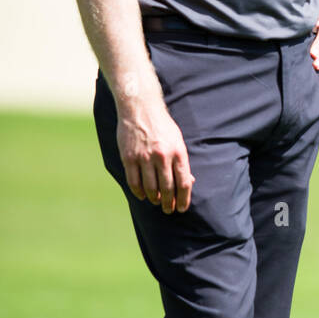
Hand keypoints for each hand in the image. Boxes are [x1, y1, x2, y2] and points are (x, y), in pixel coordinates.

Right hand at [116, 98, 193, 213]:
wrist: (140, 108)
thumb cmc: (162, 126)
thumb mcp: (178, 140)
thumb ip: (182, 161)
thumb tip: (189, 182)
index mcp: (178, 152)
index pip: (183, 183)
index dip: (184, 199)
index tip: (182, 208)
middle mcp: (162, 156)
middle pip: (167, 188)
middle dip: (168, 203)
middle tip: (168, 209)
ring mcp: (144, 157)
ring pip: (150, 187)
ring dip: (154, 199)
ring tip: (156, 202)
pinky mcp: (129, 157)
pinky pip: (134, 181)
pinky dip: (138, 192)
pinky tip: (142, 195)